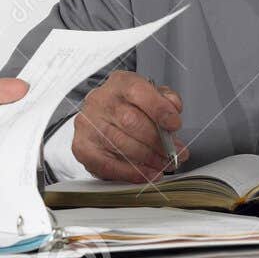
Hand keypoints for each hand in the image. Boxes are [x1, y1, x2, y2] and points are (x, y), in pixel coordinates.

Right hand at [72, 71, 186, 182]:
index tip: (175, 124)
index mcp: (119, 83)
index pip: (138, 91)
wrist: (101, 120)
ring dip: (149, 159)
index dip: (159, 109)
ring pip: (122, 145)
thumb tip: (173, 108)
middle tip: (175, 153)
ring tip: (166, 164)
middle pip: (131, 121)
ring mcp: (88, 124)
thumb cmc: (130, 109)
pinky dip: (133, 172)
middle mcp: (100, 100)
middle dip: (158, 141)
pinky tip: (149, 174)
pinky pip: (109, 165)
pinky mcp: (83, 147)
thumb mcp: (151, 96)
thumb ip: (165, 99)